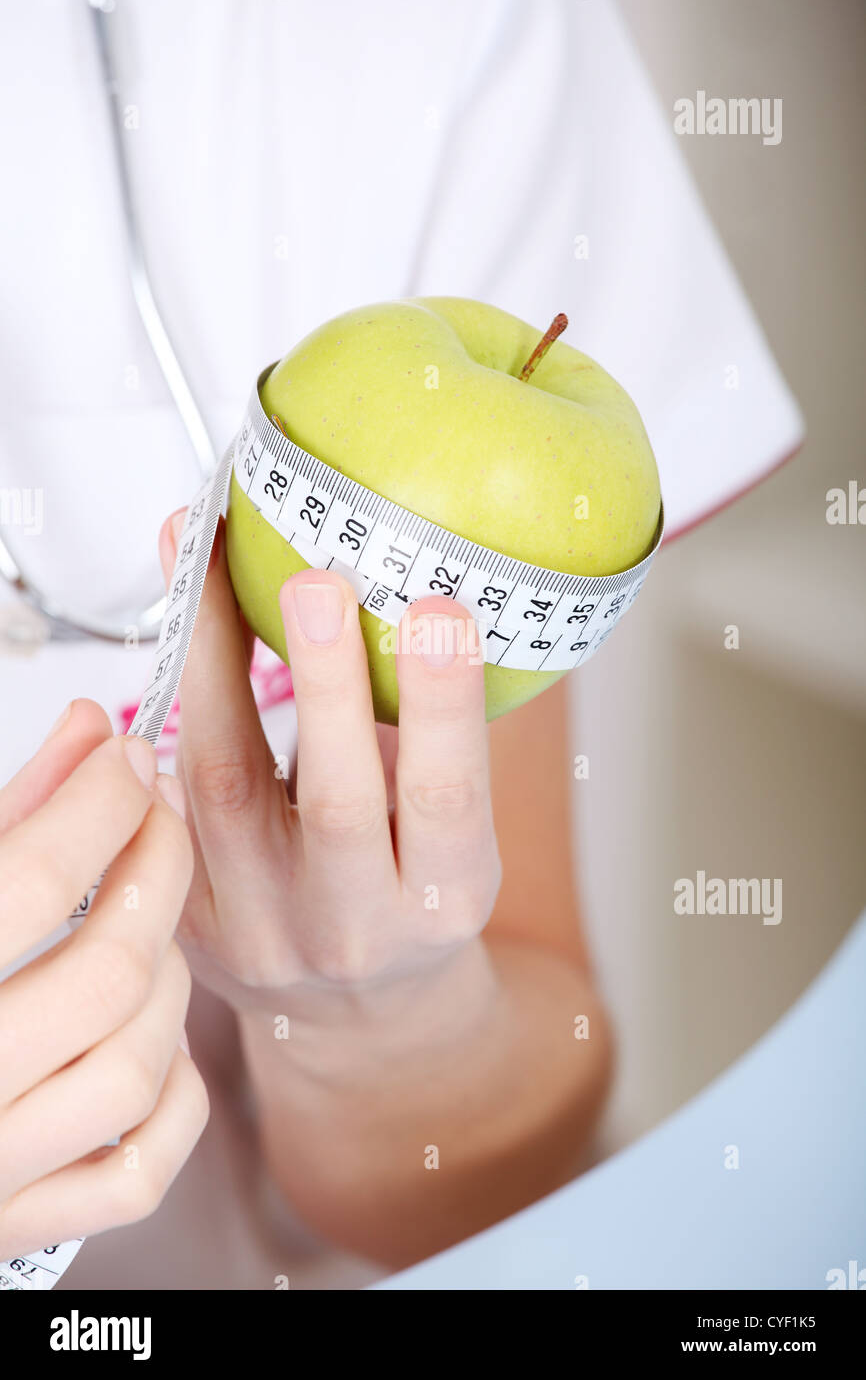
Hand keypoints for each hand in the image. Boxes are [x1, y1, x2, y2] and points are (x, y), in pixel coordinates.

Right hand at [0, 701, 208, 1259]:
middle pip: (108, 973)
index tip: (124, 759)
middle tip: (158, 815)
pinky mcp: (12, 1226)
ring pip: (135, 1068)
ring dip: (167, 976)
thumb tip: (92, 732)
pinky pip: (137, 1169)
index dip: (100, 804)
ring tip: (147, 921)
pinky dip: (170, 1094)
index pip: (35, 881)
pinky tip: (151, 1037)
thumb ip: (6, 813)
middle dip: (156, 871)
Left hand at [158, 510, 502, 1017]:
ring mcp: (258, 929)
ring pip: (221, 792)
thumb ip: (432, 747)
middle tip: (317, 579)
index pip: (447, 801)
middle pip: (334, 807)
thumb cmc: (412, 895)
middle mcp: (350, 927)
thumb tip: (411, 593)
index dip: (443, 707)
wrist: (355, 1011)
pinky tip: (175, 616)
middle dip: (324, 685)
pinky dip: (170, 696)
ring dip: (215, 662)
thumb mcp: (456, 842)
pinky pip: (166, 798)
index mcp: (442, 902)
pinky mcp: (187, 915)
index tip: (439, 610)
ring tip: (207, 557)